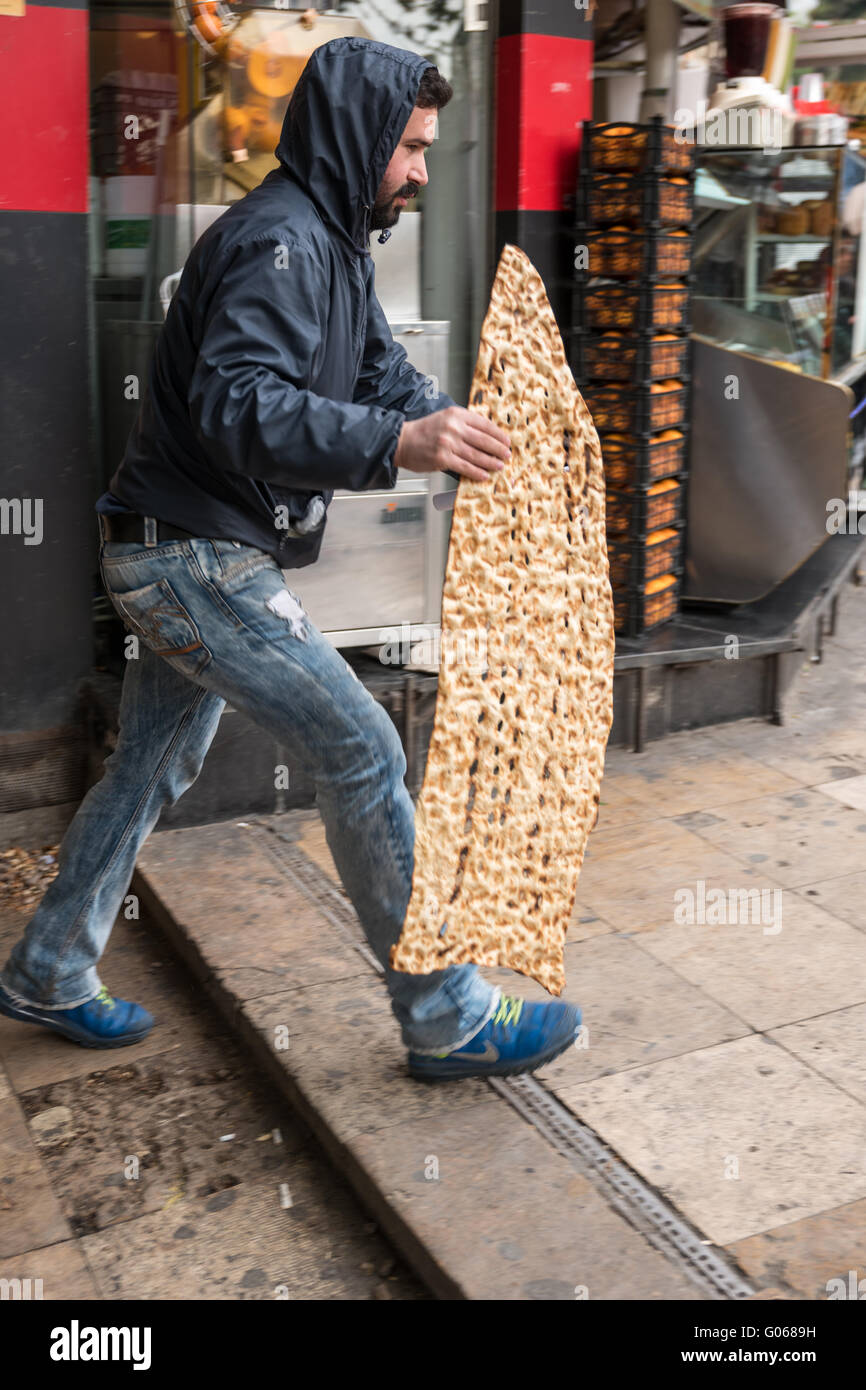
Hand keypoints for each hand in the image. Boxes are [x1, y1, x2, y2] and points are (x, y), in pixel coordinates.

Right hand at [393, 406, 510, 481]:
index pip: (484, 424)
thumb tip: (486, 435)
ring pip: (476, 455)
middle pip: (483, 440)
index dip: (498, 434)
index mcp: (456, 414)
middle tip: (507, 455)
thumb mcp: (445, 418)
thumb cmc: (424, 431)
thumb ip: (464, 424)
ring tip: (499, 466)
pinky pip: (465, 467)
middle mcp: (454, 427)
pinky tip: (484, 475)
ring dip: (491, 462)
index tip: (506, 441)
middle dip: (498, 449)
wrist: (402, 441)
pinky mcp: (443, 459)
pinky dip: (476, 472)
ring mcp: (448, 444)